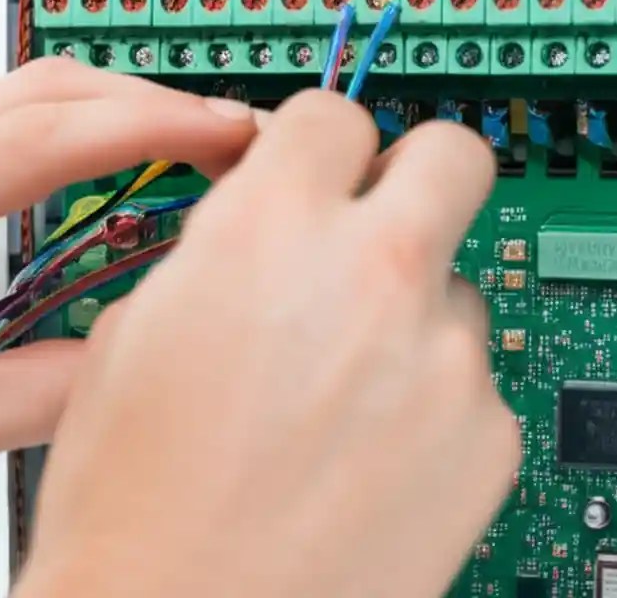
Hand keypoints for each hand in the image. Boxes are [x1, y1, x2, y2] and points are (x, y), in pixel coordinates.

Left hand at [0, 59, 257, 591]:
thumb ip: (58, 387)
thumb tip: (150, 343)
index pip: (39, 138)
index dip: (152, 128)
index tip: (229, 136)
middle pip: (32, 93)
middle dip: (144, 107)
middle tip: (230, 142)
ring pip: (10, 103)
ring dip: (106, 119)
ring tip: (189, 157)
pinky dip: (62, 146)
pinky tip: (110, 177)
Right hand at [17, 91, 520, 597]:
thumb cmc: (128, 502)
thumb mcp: (131, 334)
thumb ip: (217, 252)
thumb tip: (259, 227)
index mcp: (267, 232)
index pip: (332, 115)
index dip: (315, 143)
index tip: (315, 169)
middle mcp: (372, 277)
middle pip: (451, 156)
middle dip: (411, 177)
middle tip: (375, 225)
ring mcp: (443, 361)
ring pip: (458, 288)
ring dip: (412, 313)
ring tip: (342, 388)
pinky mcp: (488, 442)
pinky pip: (471, 383)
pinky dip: (428, 403)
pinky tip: (364, 453)